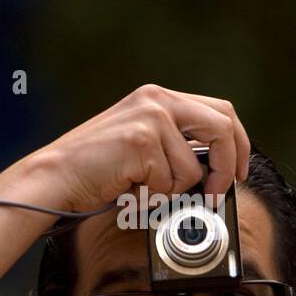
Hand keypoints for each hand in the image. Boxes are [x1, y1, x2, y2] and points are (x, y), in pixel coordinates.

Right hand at [36, 84, 250, 213]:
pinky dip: (150, 197)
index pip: (221, 112)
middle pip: (223, 129)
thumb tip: (218, 167)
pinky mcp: (142, 141)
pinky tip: (127, 189)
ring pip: (191, 169)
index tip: (238, 171)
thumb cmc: (96, 168)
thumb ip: (176, 141)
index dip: (239, 144)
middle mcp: (157, 100)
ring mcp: (150, 119)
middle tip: (216, 193)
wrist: (56, 176)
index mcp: (159, 97)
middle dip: (228, 167)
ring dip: (169, 191)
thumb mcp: (142, 142)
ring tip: (139, 187)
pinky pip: (168, 183)